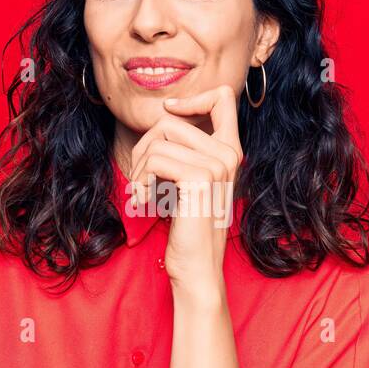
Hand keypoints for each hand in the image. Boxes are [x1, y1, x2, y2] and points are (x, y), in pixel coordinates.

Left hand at [126, 85, 242, 291]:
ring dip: (138, 167)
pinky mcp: (200, 178)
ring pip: (158, 140)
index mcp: (230, 152)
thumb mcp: (186, 182)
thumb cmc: (187, 228)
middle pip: (170, 121)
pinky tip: (143, 202)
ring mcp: (217, 165)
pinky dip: (140, 180)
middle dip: (143, 148)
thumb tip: (163, 119)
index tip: (170, 115)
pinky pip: (155, 159)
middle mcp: (228, 154)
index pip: (222, 98)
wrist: (197, 268)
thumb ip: (184, 151)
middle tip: (140, 179)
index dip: (192, 99)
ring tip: (141, 193)